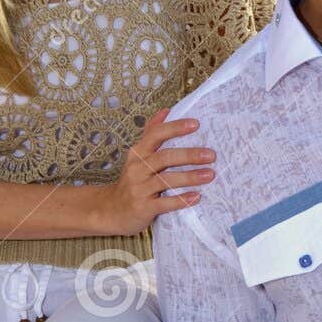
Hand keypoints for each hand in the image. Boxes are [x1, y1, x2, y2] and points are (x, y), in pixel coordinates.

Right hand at [100, 108, 216, 234]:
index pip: (156, 134)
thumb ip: (151, 133)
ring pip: (165, 180)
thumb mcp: (137, 156)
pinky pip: (164, 203)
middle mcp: (137, 168)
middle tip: (211, 155)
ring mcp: (139, 188)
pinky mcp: (143, 207)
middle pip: (164, 157)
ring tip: (210, 174)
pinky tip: (196, 197)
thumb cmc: (131, 181)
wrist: (111, 210)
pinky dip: (181, 200)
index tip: (196, 124)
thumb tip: (166, 110)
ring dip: (189, 177)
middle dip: (189, 155)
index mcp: (138, 153)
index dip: (175, 128)